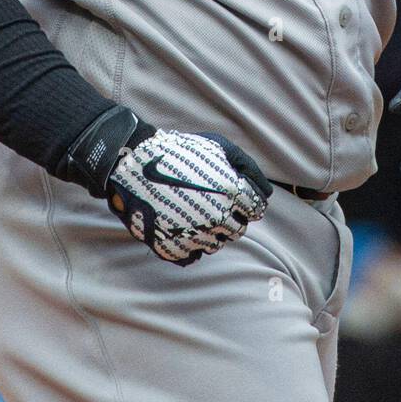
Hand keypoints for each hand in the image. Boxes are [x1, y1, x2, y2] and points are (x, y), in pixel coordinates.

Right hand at [106, 129, 272, 265]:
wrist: (134, 165)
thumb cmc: (180, 152)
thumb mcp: (219, 147)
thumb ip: (248, 168)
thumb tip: (267, 193)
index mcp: (233, 193)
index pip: (256, 209)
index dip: (246, 200)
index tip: (232, 193)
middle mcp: (218, 218)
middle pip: (238, 229)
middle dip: (230, 216)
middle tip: (210, 200)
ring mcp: (196, 236)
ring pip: (217, 243)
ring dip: (211, 230)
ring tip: (192, 209)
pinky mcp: (175, 249)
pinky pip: (194, 254)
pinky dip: (190, 242)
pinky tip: (180, 223)